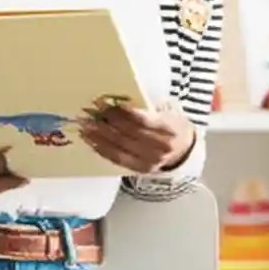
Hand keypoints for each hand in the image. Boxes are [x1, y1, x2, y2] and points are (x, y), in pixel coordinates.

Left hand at [78, 102, 196, 173]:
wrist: (183, 149)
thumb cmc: (171, 124)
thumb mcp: (167, 109)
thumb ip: (147, 105)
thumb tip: (117, 100)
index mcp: (169, 127)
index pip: (142, 120)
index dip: (121, 112)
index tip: (103, 103)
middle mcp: (161, 147)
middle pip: (128, 134)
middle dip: (106, 122)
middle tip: (89, 112)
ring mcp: (151, 161)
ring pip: (120, 148)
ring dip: (99, 137)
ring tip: (85, 126)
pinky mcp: (140, 169)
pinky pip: (117, 159)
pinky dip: (102, 150)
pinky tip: (91, 141)